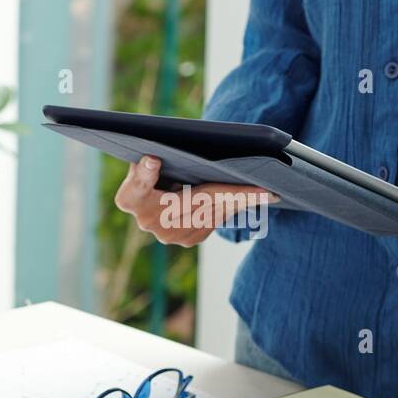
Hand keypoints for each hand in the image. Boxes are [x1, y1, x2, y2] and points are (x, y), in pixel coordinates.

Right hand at [114, 156, 276, 246]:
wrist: (157, 201)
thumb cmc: (156, 169)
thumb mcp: (149, 160)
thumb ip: (150, 161)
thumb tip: (156, 157)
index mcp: (132, 198)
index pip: (138, 186)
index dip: (145, 174)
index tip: (152, 160)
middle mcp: (148, 221)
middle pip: (196, 202)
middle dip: (232, 194)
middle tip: (262, 190)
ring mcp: (169, 235)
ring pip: (213, 214)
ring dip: (240, 203)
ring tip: (266, 193)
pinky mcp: (187, 239)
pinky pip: (217, 221)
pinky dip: (233, 208)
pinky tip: (250, 199)